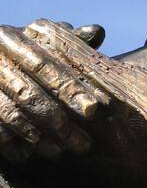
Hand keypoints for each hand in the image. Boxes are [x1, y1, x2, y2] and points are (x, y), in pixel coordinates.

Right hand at [0, 22, 109, 163]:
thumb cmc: (21, 53)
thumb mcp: (42, 42)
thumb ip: (68, 41)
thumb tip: (97, 32)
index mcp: (8, 37)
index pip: (43, 65)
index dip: (68, 88)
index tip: (94, 110)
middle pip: (27, 94)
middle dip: (57, 121)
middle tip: (83, 144)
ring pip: (9, 114)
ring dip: (37, 136)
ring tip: (60, 152)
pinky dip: (9, 143)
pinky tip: (28, 155)